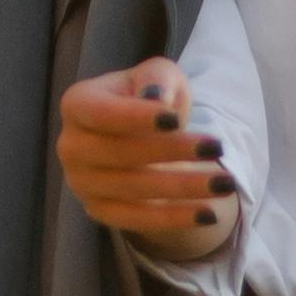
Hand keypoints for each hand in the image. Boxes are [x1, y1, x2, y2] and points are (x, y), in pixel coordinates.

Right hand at [56, 63, 236, 259]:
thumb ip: (157, 79)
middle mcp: (71, 145)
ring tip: (224, 183)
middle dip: (171, 151)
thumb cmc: (148, 98)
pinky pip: (136, 219)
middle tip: (217, 147)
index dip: (136, 118)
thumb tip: (157, 99)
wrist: (140, 136)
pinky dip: (173, 219)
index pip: (102, 113)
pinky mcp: (98, 210)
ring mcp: (81, 182)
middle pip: (120, 153)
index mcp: (77, 104)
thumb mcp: (158, 76)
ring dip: (182, 187)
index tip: (175, 120)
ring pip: (132, 189)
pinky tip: (208, 214)